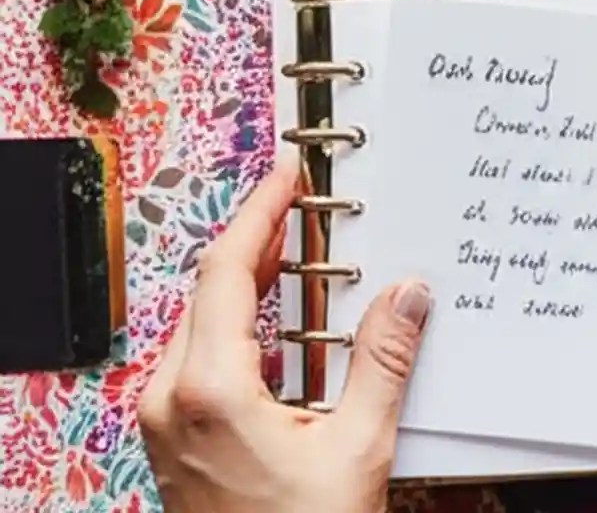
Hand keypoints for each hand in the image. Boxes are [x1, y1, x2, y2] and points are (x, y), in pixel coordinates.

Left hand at [138, 159, 431, 512]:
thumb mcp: (357, 447)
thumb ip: (383, 363)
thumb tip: (408, 297)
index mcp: (209, 390)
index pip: (228, 270)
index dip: (260, 211)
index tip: (287, 175)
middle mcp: (168, 398)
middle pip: (207, 289)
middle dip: (255, 239)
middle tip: (299, 204)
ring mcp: (161, 420)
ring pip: (197, 322)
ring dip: (244, 282)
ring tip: (292, 253)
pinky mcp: (170, 437)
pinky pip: (195, 356)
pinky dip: (235, 324)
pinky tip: (273, 326)